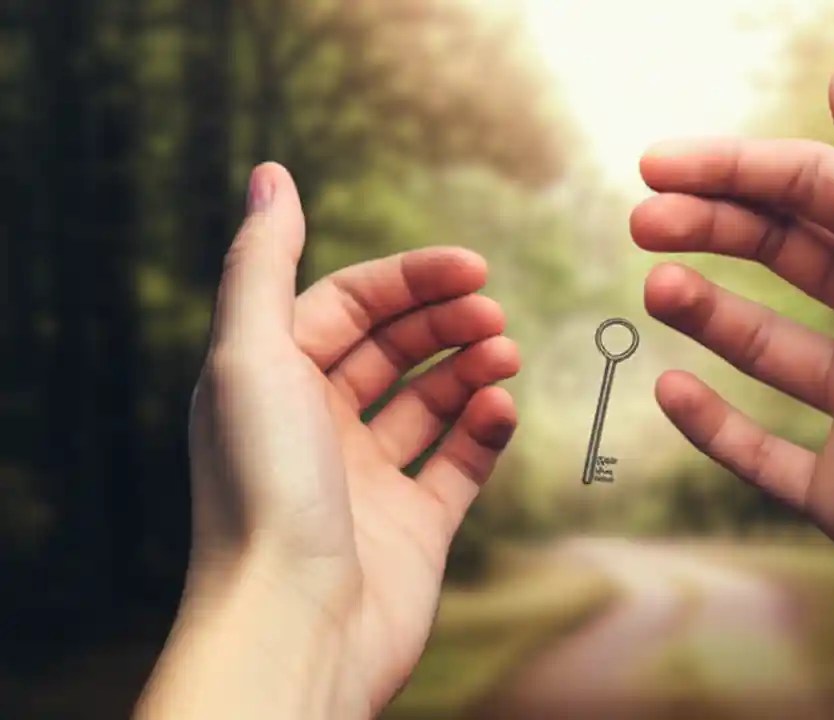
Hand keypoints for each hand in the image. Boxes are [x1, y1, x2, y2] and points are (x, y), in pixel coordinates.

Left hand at [138, 164, 519, 717]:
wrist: (297, 627)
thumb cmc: (264, 491)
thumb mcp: (251, 355)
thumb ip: (262, 262)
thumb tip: (270, 173)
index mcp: (270, 383)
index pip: (348, 305)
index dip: (409, 279)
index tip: (472, 268)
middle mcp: (316, 427)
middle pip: (394, 348)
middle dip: (445, 320)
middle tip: (492, 313)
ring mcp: (368, 479)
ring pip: (432, 401)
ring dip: (471, 368)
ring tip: (505, 354)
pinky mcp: (415, 527)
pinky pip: (460, 463)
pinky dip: (486, 430)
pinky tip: (502, 409)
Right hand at [634, 67, 833, 717]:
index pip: (813, 191)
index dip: (736, 169)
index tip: (657, 165)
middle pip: (784, 257)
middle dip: (712, 229)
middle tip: (643, 222)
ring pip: (764, 346)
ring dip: (707, 312)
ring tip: (657, 287)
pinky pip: (761, 448)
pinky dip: (714, 423)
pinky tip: (672, 389)